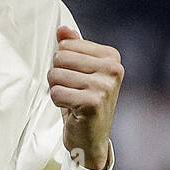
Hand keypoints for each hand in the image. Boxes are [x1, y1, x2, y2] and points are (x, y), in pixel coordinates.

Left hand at [47, 25, 122, 169]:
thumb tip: (62, 29)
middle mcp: (112, 69)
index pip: (66, 44)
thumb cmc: (84, 102)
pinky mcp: (94, 102)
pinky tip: (72, 110)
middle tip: (72, 91)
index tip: (76, 78)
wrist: (91, 139)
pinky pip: (57, 92)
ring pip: (56, 75)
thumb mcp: (80, 71)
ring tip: (72, 100)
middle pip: (60, 57)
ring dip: (57, 89)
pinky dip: (58, 102)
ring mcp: (105, 85)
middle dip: (57, 76)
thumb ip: (73, 48)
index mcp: (111, 56)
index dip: (62, 63)